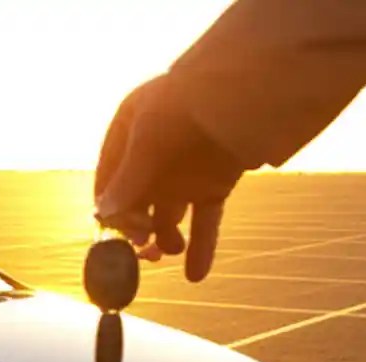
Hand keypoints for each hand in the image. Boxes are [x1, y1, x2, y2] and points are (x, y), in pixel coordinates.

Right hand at [94, 74, 247, 281]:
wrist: (261, 82)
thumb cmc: (195, 98)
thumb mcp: (150, 134)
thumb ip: (128, 177)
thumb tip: (103, 215)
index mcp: (129, 131)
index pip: (108, 179)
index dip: (109, 206)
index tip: (114, 232)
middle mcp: (154, 152)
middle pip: (136, 202)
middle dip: (137, 227)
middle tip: (145, 246)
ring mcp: (186, 168)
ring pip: (167, 215)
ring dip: (166, 239)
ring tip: (172, 251)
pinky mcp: (218, 182)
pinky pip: (204, 220)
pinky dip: (201, 247)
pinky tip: (196, 275)